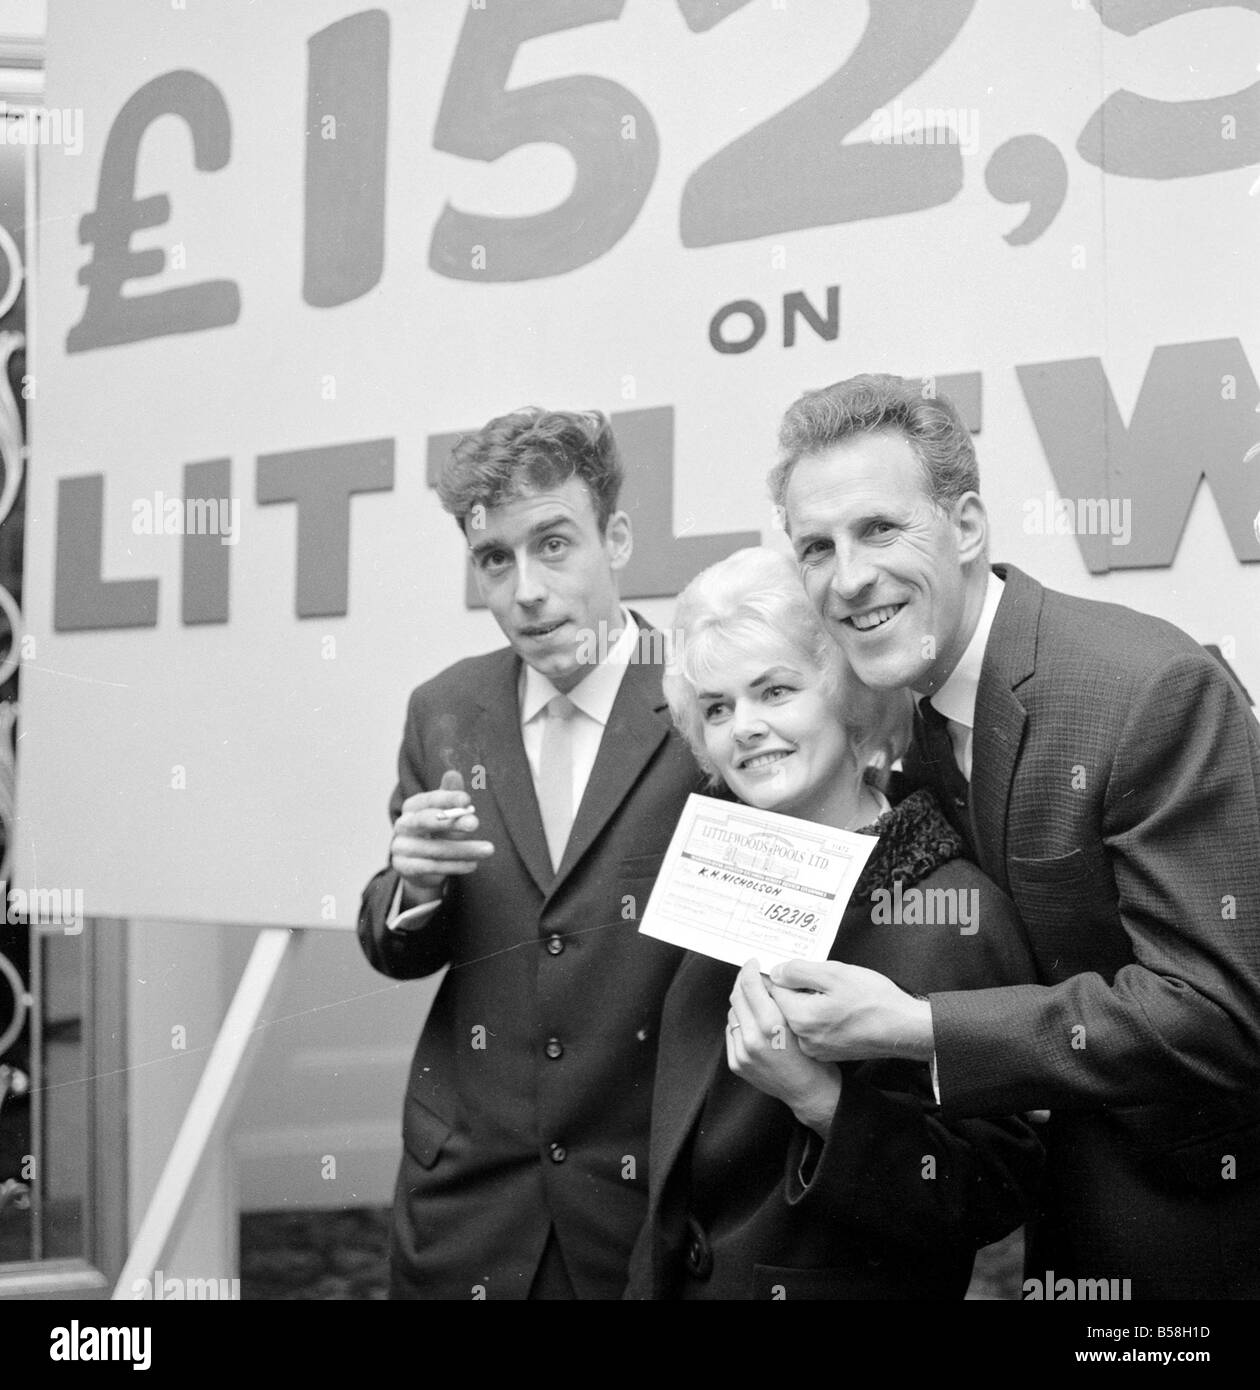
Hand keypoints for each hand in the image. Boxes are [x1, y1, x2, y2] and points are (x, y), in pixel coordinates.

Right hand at [389, 770, 493, 904]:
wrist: (420, 867)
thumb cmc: (436, 832)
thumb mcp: (445, 812)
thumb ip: (449, 795)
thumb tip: (454, 773)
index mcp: (412, 806)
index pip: (429, 799)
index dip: (447, 798)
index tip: (467, 799)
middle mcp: (402, 825)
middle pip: (424, 821)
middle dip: (452, 822)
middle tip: (475, 823)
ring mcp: (400, 847)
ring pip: (434, 849)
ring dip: (464, 849)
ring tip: (488, 849)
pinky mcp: (404, 867)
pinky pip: (432, 867)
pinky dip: (455, 866)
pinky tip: (473, 864)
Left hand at [727, 960, 841, 1137]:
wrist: (810, 1091)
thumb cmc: (813, 1054)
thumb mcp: (802, 1019)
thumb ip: (781, 997)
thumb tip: (765, 976)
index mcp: (771, 1023)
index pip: (749, 984)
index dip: (749, 969)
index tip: (753, 962)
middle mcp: (752, 1038)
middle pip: (737, 996)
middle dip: (744, 982)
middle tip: (752, 975)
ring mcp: (741, 1052)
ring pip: (732, 1012)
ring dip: (742, 1003)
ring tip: (757, 1002)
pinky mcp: (736, 1063)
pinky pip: (731, 1031)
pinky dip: (740, 1023)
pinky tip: (753, 1023)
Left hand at [768, 959, 933, 1062]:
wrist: (904, 1028)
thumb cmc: (874, 1000)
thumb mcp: (835, 972)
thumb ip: (798, 971)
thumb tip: (776, 972)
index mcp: (801, 1018)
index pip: (772, 990)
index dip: (779, 973)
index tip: (786, 965)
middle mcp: (803, 1039)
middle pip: (782, 1005)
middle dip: (791, 987)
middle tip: (810, 974)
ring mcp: (815, 1049)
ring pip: (797, 1016)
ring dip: (804, 1001)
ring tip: (828, 990)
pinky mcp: (826, 1053)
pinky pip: (810, 1029)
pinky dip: (815, 1015)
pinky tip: (834, 1006)